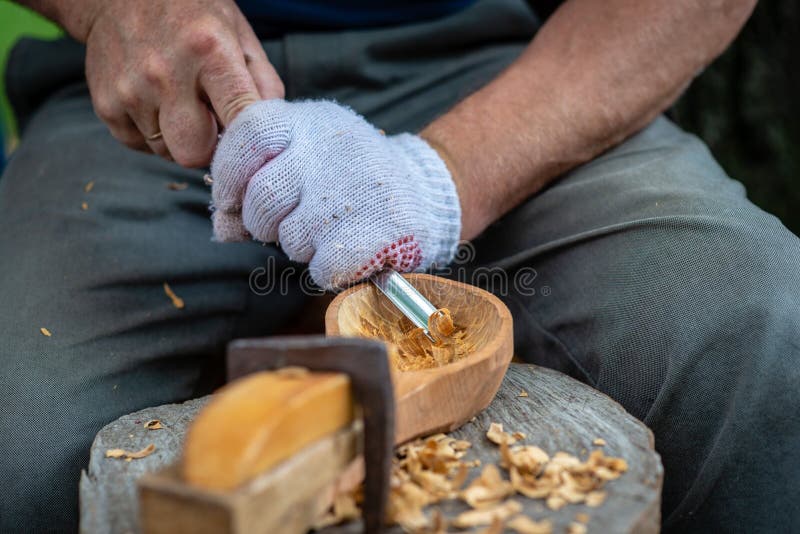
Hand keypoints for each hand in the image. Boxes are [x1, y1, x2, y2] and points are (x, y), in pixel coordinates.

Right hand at [77, 0, 282, 166]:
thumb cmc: (192, 15)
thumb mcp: (239, 34)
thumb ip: (264, 83)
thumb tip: (274, 130)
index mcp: (209, 51)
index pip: (240, 119)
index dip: (250, 140)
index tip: (253, 143)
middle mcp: (165, 73)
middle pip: (195, 154)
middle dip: (208, 147)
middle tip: (211, 122)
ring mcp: (131, 91)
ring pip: (167, 153)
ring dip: (180, 139)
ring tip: (180, 104)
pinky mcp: (106, 105)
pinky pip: (141, 145)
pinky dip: (153, 133)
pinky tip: (156, 103)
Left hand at [210, 100, 461, 288]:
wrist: (422, 192)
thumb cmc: (347, 176)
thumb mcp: (306, 155)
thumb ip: (257, 179)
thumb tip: (223, 225)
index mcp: (308, 122)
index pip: (248, 135)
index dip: (229, 174)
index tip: (232, 199)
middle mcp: (328, 151)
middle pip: (261, 198)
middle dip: (263, 222)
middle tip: (285, 222)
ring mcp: (351, 192)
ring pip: (290, 239)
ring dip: (300, 245)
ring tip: (328, 228)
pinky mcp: (371, 234)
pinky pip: (321, 267)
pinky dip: (329, 268)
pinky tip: (348, 248)